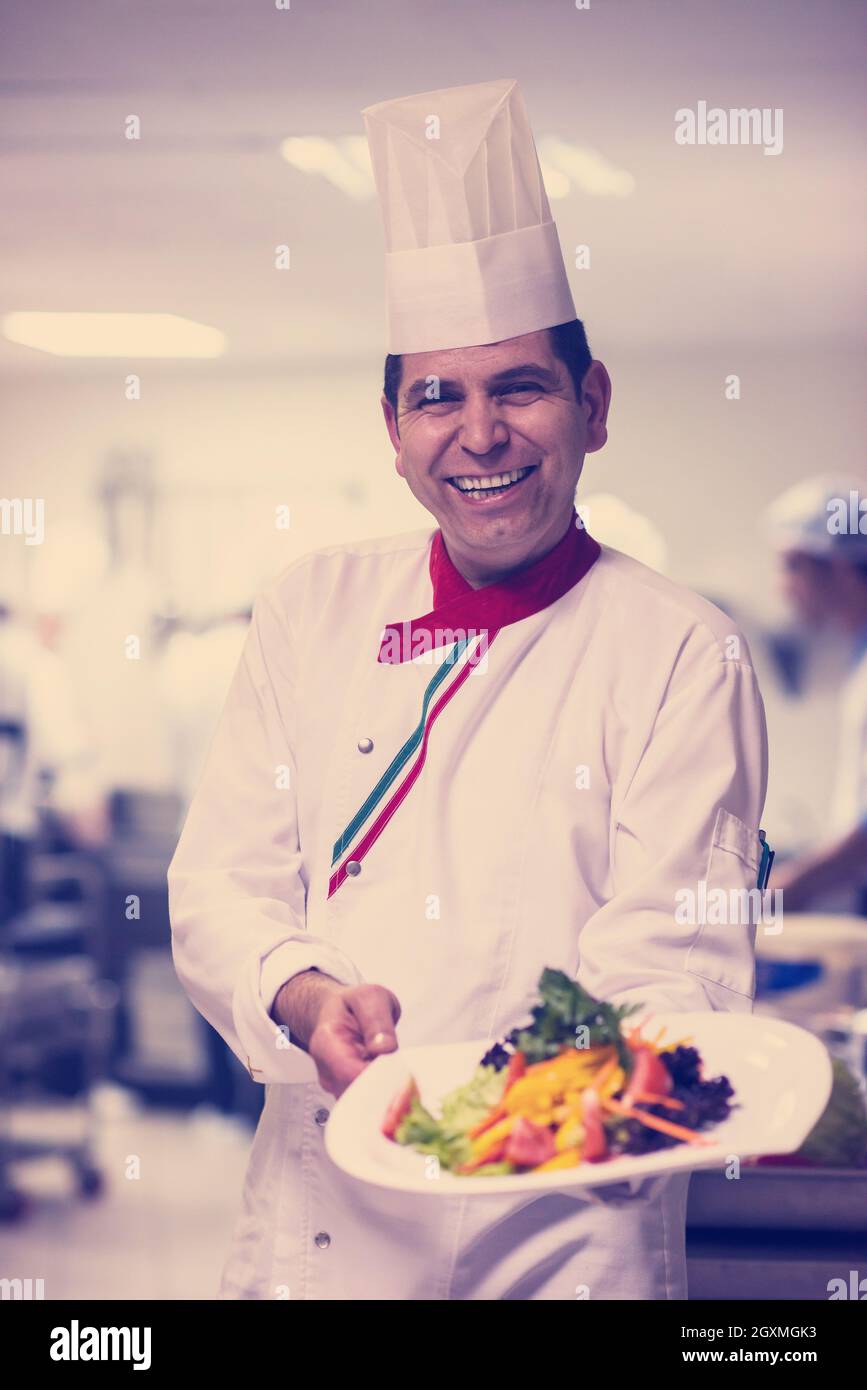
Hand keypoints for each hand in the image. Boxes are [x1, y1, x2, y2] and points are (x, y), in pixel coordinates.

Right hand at [273, 972, 400, 1097]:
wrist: (337, 1013)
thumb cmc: (353, 1005)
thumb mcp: (369, 998)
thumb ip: (377, 1019)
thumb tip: (385, 1048)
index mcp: (327, 1043)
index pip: (351, 1073)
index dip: (379, 1076)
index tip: (401, 1071)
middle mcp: (327, 1071)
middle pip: (357, 1095)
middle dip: (386, 1090)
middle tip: (408, 1079)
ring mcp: (337, 1086)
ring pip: (364, 1104)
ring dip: (387, 1095)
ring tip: (402, 1078)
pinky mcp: (348, 1094)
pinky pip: (367, 1104)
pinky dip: (384, 1097)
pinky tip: (396, 1084)